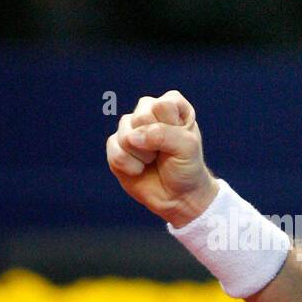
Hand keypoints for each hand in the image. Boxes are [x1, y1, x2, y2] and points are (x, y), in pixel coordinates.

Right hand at [106, 90, 217, 225]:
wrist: (178, 197)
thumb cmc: (187, 167)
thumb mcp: (186, 148)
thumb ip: (163, 134)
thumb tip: (131, 137)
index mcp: (171, 104)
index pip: (162, 105)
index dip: (170, 127)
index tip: (180, 141)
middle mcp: (148, 111)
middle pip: (140, 118)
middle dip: (154, 143)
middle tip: (164, 153)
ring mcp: (130, 128)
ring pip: (125, 136)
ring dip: (142, 156)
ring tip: (153, 160)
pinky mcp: (116, 146)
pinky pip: (115, 152)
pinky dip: (129, 166)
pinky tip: (139, 169)